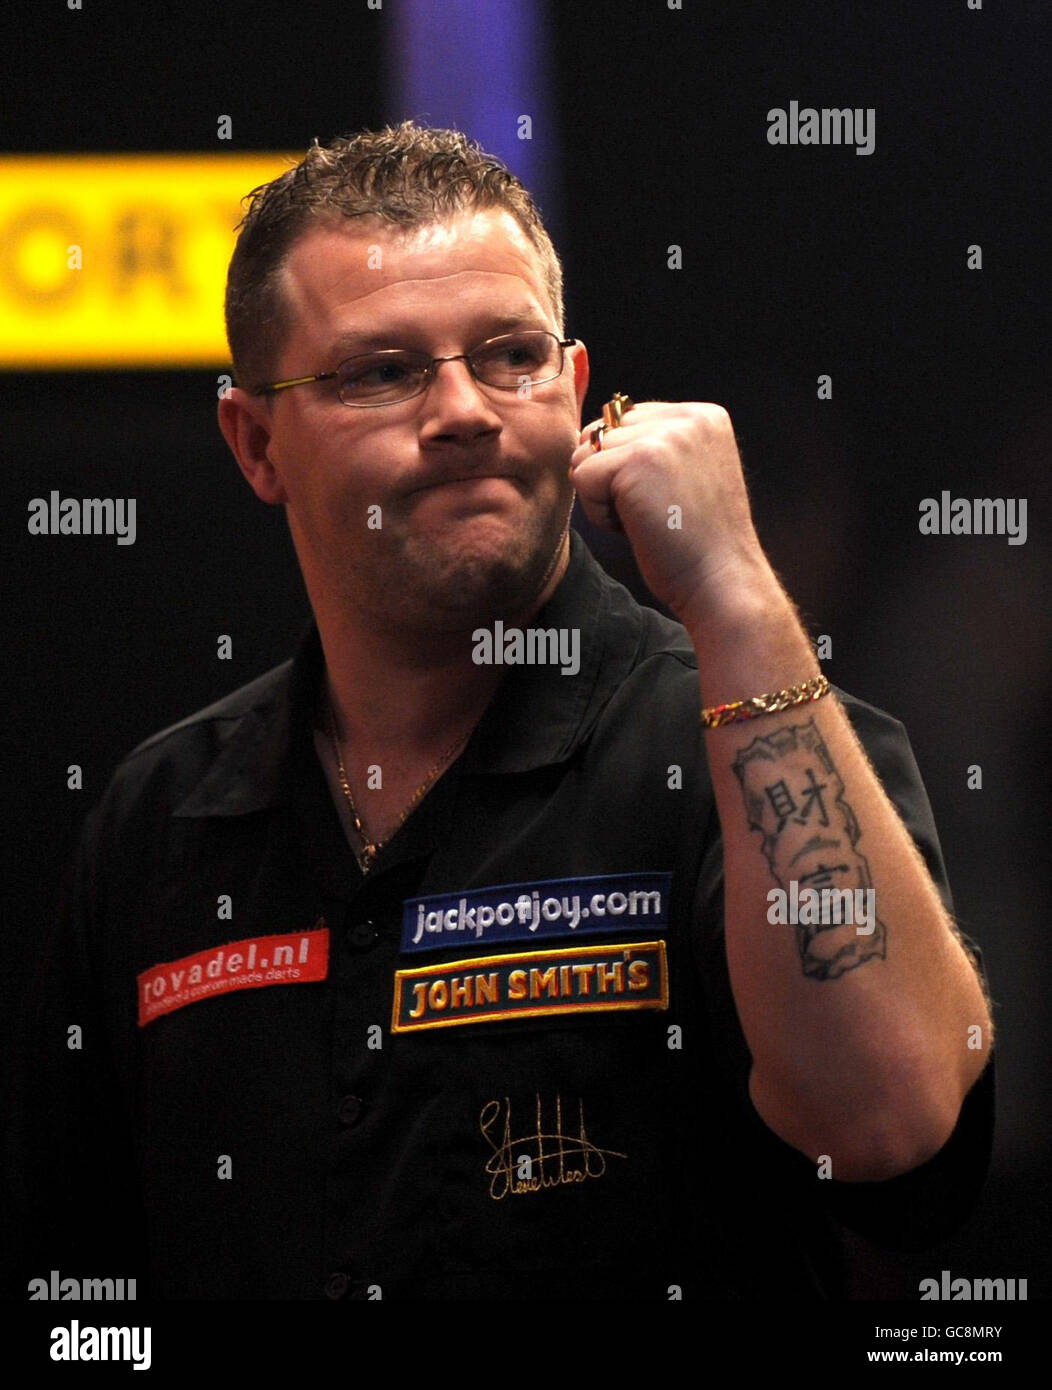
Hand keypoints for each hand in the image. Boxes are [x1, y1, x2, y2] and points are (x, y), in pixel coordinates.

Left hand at [570, 401, 772, 628]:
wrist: (721, 581)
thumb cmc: (697, 542)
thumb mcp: (687, 474)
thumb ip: (655, 445)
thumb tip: (593, 435)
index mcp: (703, 415)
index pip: (626, 419)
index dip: (627, 467)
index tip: (666, 499)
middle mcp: (687, 417)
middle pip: (602, 432)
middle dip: (611, 478)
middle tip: (654, 512)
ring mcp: (664, 436)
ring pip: (587, 454)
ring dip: (604, 496)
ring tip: (646, 519)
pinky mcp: (637, 461)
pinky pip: (582, 476)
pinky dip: (597, 512)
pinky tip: (635, 527)